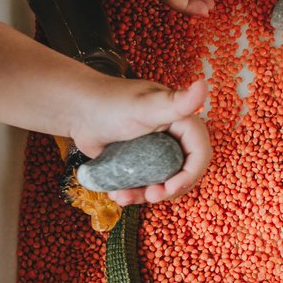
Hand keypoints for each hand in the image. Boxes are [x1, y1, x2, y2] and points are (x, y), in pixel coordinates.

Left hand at [67, 76, 212, 204]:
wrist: (77, 110)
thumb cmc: (111, 103)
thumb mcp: (147, 106)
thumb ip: (177, 102)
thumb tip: (204, 84)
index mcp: (183, 123)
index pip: (199, 154)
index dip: (190, 175)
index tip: (170, 188)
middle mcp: (174, 138)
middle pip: (183, 174)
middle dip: (168, 190)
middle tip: (149, 196)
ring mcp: (156, 153)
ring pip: (162, 183)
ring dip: (146, 196)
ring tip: (124, 197)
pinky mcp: (139, 163)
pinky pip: (143, 184)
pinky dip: (132, 193)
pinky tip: (116, 193)